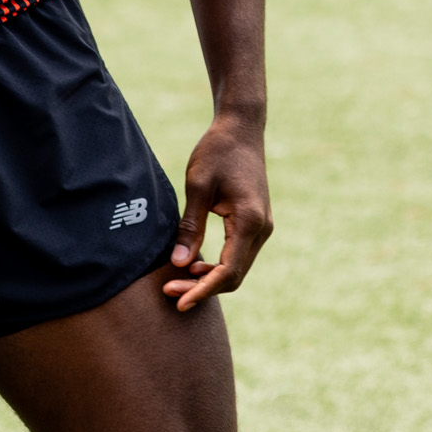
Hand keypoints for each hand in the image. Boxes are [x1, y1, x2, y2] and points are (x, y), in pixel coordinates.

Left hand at [164, 112, 271, 310]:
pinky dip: (217, 266)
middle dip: (202, 288)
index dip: (203, 290)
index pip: (229, 271)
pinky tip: (192, 266)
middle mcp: (263, 230)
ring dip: (209, 279)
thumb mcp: (198, 186)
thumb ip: (191, 226)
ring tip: (174, 281)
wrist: (240, 131)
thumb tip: (180, 264)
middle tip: (168, 291)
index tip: (179, 301)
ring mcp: (262, 229)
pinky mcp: (255, 225)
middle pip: (234, 275)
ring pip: (237, 268)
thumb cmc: (217, 153)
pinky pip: (237, 255)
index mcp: (251, 222)